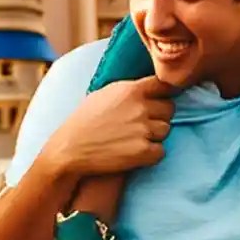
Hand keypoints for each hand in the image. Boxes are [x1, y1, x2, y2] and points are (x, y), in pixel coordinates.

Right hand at [41, 76, 176, 178]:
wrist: (70, 149)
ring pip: (165, 130)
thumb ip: (128, 89)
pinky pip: (160, 151)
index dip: (164, 94)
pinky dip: (150, 154)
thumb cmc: (84, 121)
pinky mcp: (143, 151)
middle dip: (158, 116)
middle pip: (169, 109)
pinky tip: (134, 153)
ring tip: (134, 139)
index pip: (165, 85)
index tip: (159, 100)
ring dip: (154, 136)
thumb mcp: (103, 94)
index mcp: (131, 90)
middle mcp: (140, 108)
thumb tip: (149, 86)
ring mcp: (143, 130)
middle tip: (141, 125)